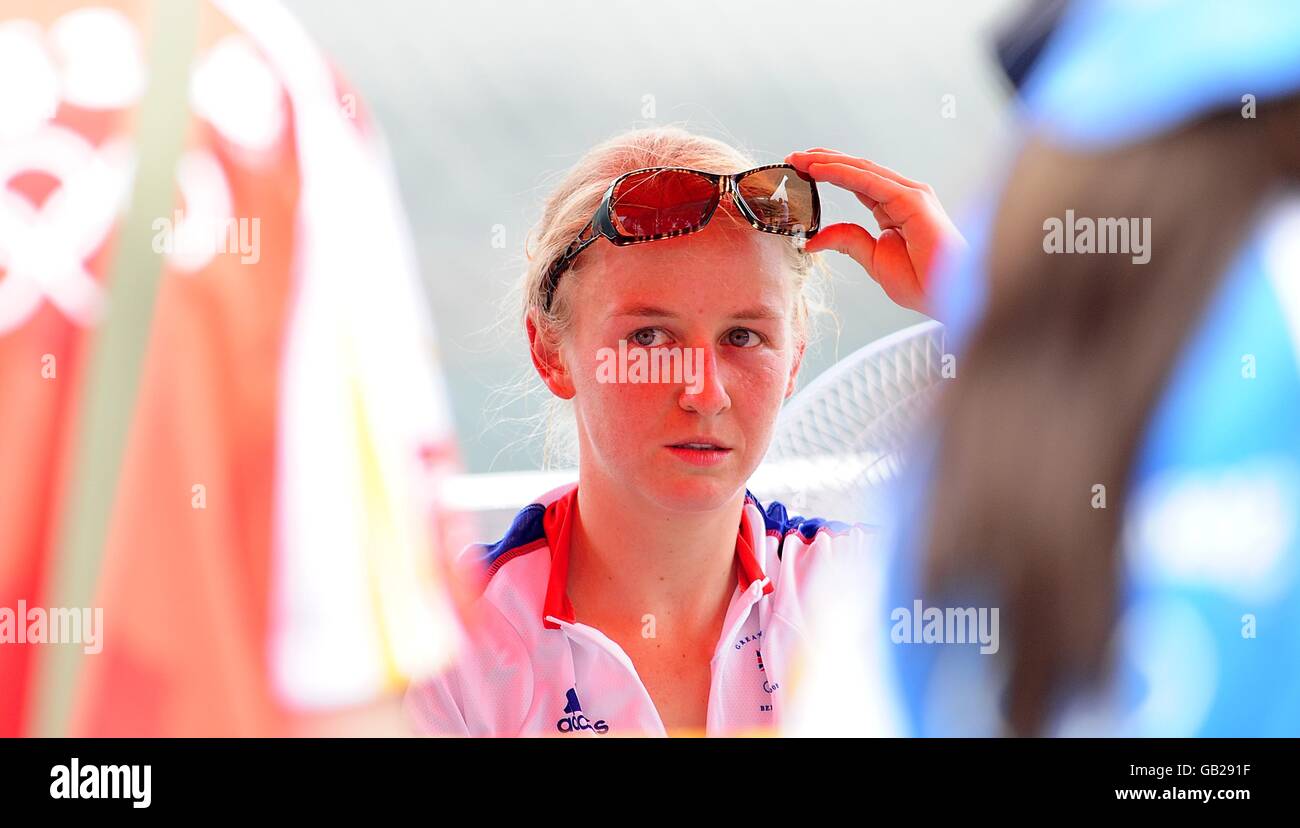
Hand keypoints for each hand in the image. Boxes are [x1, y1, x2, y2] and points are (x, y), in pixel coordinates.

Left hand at [786, 148, 965, 314]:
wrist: (947, 295)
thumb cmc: (922, 280)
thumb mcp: (872, 259)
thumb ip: (847, 241)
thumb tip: (813, 239)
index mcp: (895, 207)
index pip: (856, 181)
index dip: (828, 172)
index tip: (800, 170)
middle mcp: (903, 195)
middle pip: (856, 170)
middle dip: (823, 161)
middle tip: (793, 157)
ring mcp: (909, 194)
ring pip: (861, 170)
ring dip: (827, 162)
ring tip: (799, 159)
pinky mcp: (911, 200)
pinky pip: (869, 182)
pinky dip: (842, 173)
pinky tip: (819, 169)